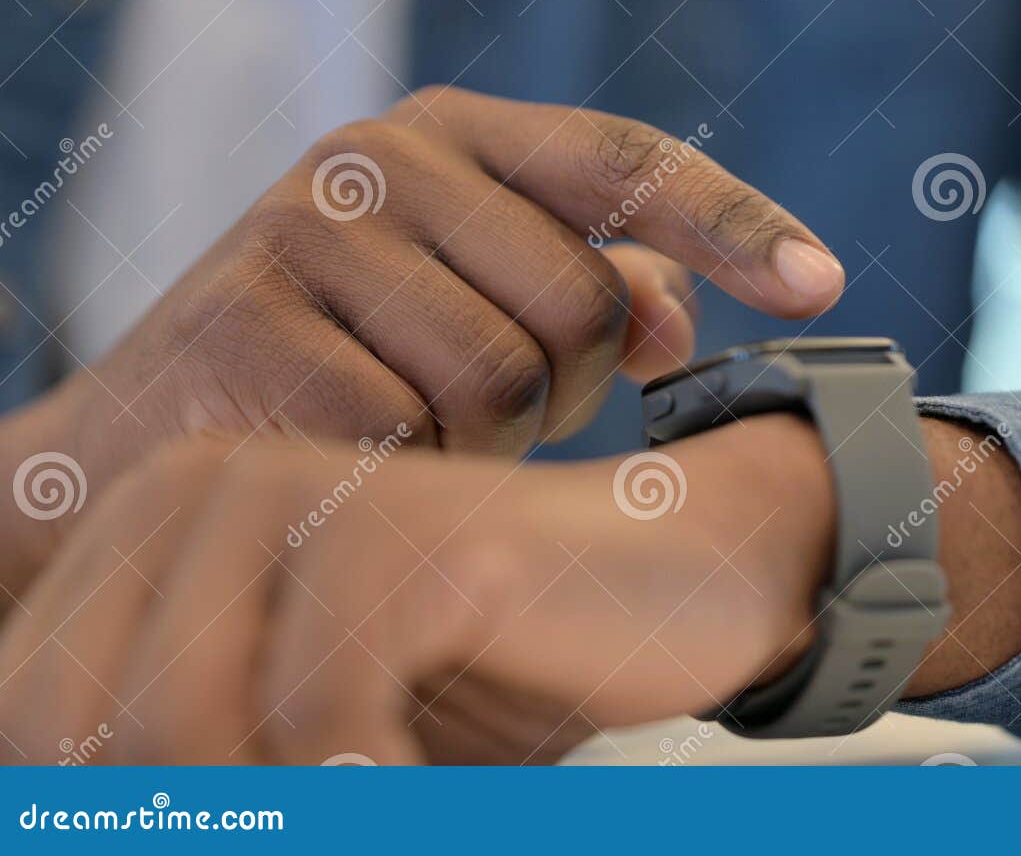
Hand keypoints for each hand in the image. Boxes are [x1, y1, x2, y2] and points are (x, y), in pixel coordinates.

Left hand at [0, 417, 835, 764]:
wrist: (677, 580)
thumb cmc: (489, 664)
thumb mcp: (297, 737)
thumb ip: (176, 761)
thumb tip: (82, 798)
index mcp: (142, 525)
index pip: (24, 719)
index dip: (102, 805)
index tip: (267, 805)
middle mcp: (193, 488)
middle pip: (83, 738)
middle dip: (200, 811)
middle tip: (338, 802)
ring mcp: (296, 497)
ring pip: (174, 736)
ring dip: (295, 809)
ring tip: (379, 786)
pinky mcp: (403, 531)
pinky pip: (320, 721)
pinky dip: (374, 792)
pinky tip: (416, 784)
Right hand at [1, 88, 844, 587]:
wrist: (163, 424)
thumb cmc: (358, 361)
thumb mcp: (478, 299)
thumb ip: (595, 287)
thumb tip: (680, 317)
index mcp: (455, 133)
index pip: (625, 162)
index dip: (732, 224)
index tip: (820, 284)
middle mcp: (380, 157)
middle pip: (582, 302)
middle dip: (562, 387)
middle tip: (480, 400)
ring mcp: (305, 228)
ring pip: (503, 379)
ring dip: (481, 440)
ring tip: (407, 424)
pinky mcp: (247, 319)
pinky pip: (410, 433)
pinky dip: (406, 471)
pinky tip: (353, 456)